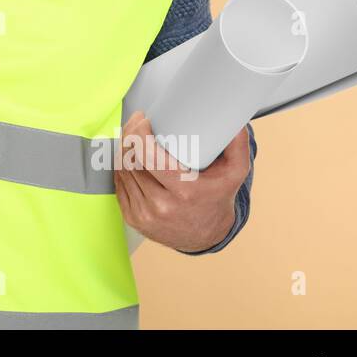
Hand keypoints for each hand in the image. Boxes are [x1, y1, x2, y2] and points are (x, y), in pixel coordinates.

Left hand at [114, 110, 250, 252]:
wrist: (206, 236)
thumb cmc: (218, 197)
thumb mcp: (235, 173)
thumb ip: (237, 145)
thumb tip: (235, 122)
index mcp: (184, 191)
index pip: (149, 156)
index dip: (140, 133)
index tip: (143, 120)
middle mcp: (161, 206)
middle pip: (131, 160)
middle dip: (130, 135)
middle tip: (137, 122)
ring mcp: (144, 215)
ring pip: (122, 171)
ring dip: (124, 149)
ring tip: (133, 136)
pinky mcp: (133, 219)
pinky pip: (119, 185)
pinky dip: (121, 167)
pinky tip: (128, 156)